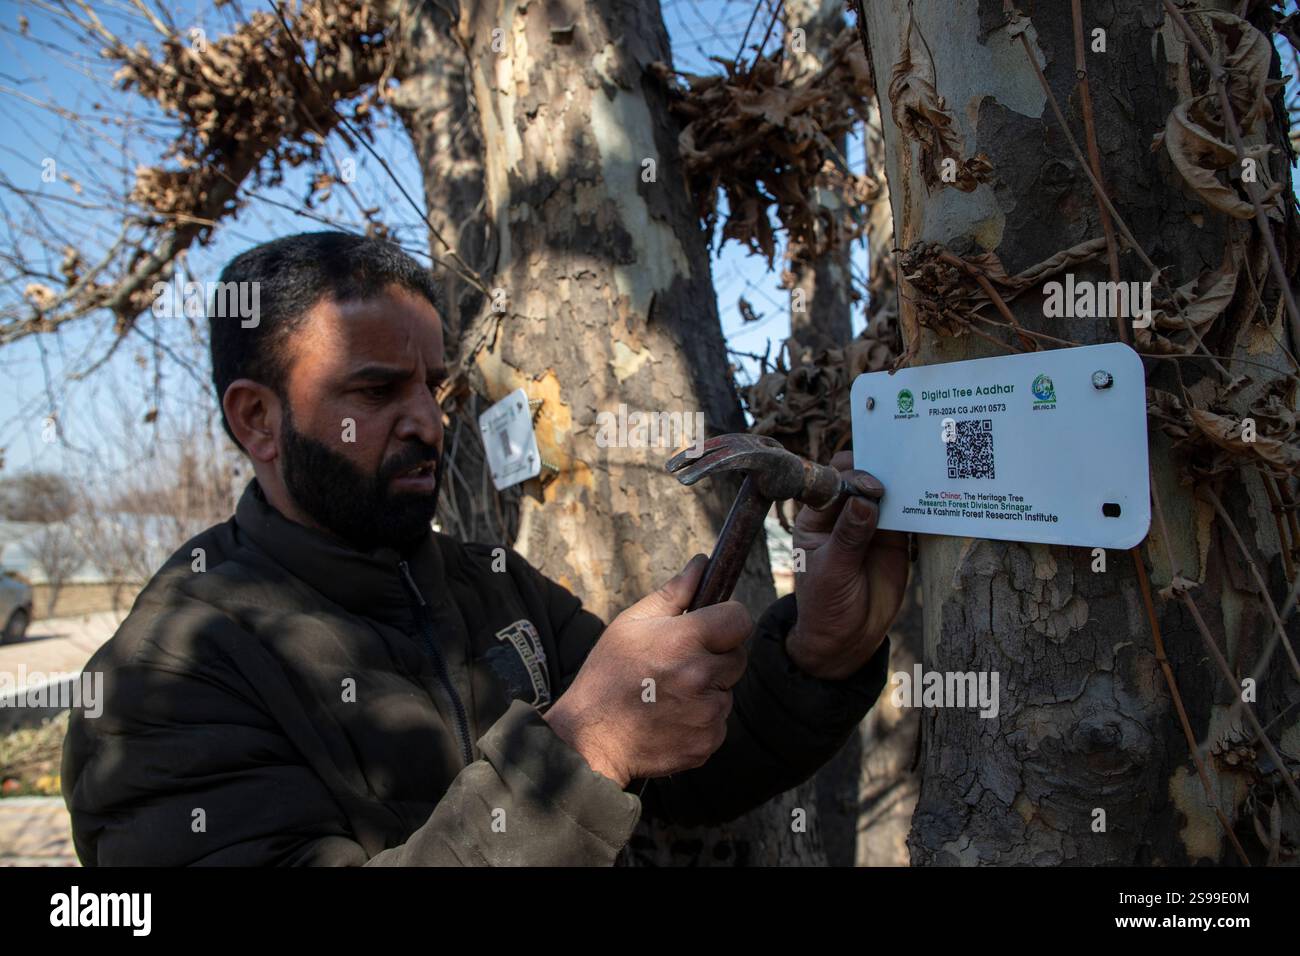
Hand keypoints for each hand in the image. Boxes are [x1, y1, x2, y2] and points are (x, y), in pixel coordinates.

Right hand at [542, 555, 750, 786]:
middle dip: (717, 657)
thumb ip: (674, 593)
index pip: (739, 620)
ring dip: (708, 692)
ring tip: (670, 694)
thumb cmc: (608, 672)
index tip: (712, 627)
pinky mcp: (706, 744)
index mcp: (685, 640)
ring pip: (727, 693)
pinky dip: (702, 722)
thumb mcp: (632, 623)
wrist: (590, 734)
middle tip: (681, 664)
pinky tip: (672, 718)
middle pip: (737, 658)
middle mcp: (701, 677)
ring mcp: (706, 714)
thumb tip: (702, 563)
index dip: (726, 620)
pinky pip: (718, 724)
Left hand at [786, 450, 908, 679]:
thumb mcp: (833, 570)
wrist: (847, 637)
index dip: (850, 477)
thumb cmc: (827, 603)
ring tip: (918, 477)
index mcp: (817, 517)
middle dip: (877, 472)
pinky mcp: (895, 537)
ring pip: (886, 492)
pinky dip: (918, 505)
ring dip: (900, 484)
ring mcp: (871, 523)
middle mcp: (843, 513)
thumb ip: (849, 536)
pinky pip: (908, 514)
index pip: (831, 483)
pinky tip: (931, 498)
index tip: (870, 485)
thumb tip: (865, 502)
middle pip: (860, 478)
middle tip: (895, 480)